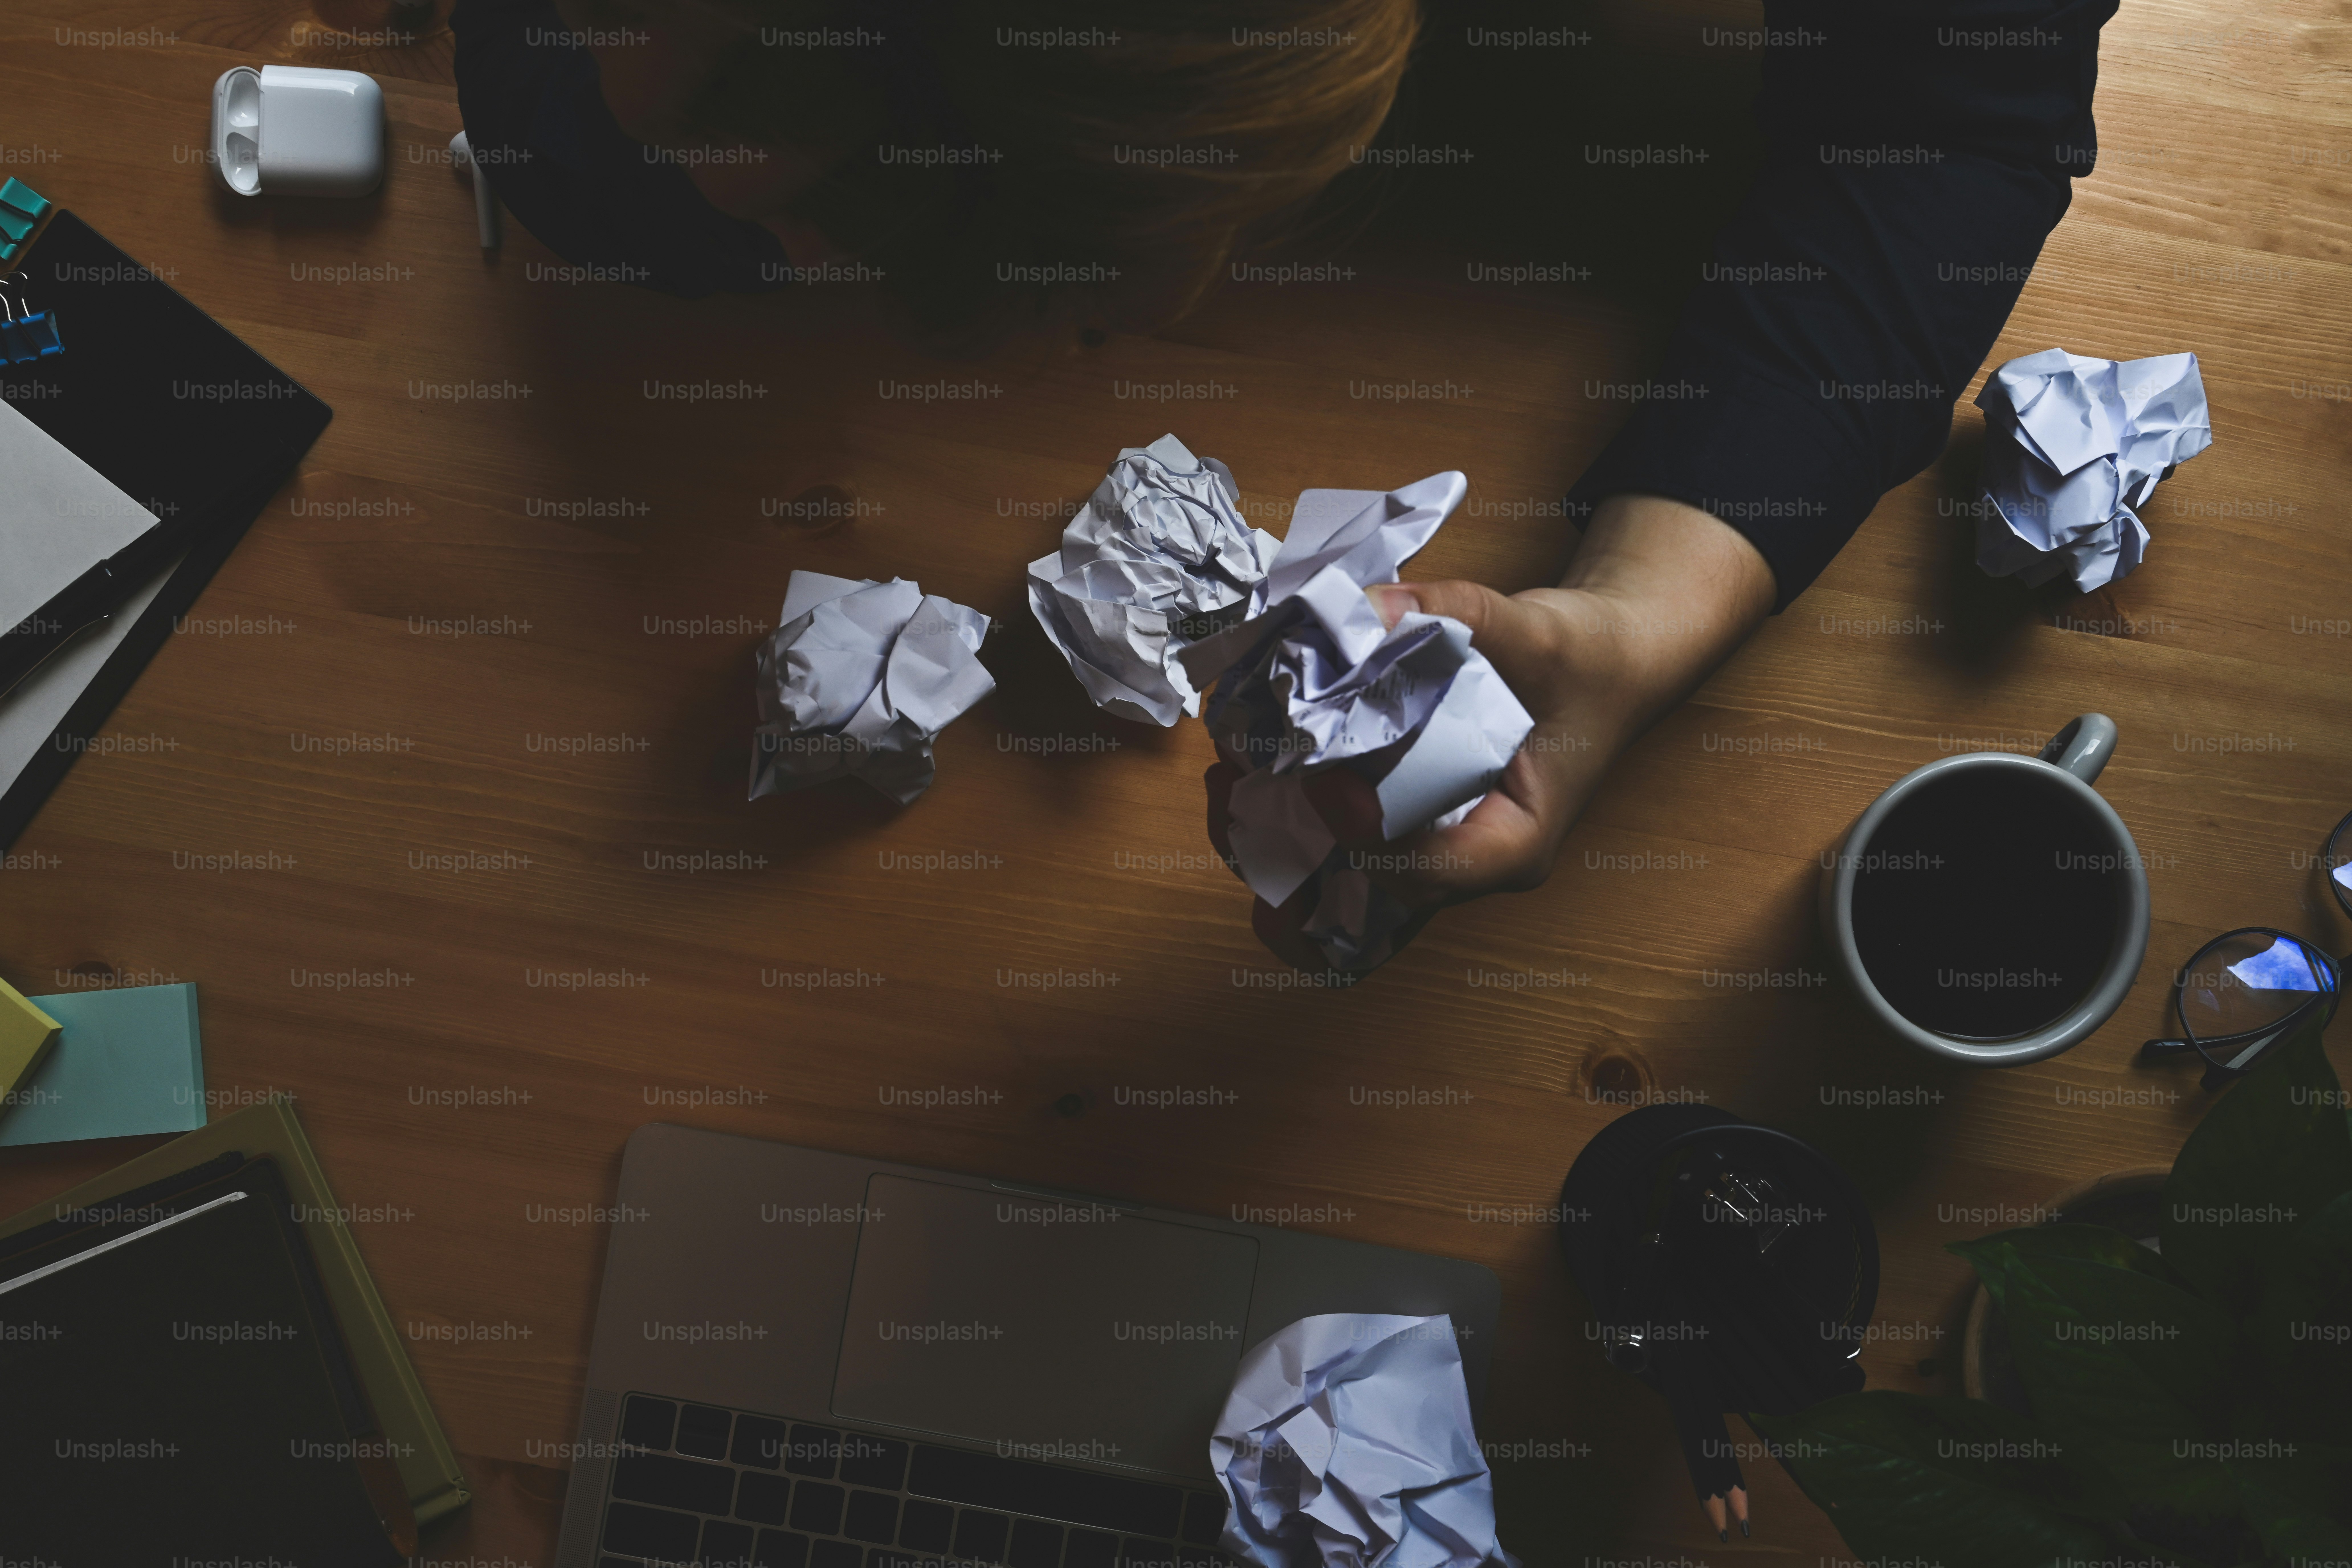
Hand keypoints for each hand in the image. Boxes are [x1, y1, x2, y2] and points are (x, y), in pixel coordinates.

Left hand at [1204, 493, 1775, 973]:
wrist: (1604, 665)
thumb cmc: (1583, 662)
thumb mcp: (1534, 629)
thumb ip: (1455, 614)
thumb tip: (1365, 608)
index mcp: (1510, 845)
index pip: (1424, 872)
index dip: (1360, 838)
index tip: (1317, 785)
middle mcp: (1463, 866)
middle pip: (1362, 899)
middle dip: (1290, 854)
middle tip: (1234, 789)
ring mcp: (1428, 853)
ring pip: (1335, 890)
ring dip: (1273, 846)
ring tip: (1226, 784)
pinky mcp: (1401, 826)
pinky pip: (1331, 857)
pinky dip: (1284, 829)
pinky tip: (1246, 782)